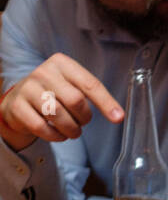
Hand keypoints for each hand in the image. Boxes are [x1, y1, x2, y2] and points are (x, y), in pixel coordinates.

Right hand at [0, 54, 122, 151]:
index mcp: (62, 63)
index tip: (118, 118)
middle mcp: (43, 72)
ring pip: (58, 115)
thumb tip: (118, 115)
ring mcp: (27, 88)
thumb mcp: (72, 85)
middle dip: (84, 117)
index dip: (106, 103)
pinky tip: (58, 135)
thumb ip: (92, 94)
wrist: (20, 99)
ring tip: (73, 131)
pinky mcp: (16, 106)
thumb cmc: (54, 92)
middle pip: (75, 100)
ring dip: (71, 129)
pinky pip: (41, 127)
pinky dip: (55, 136)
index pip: (90, 84)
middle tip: (83, 123)